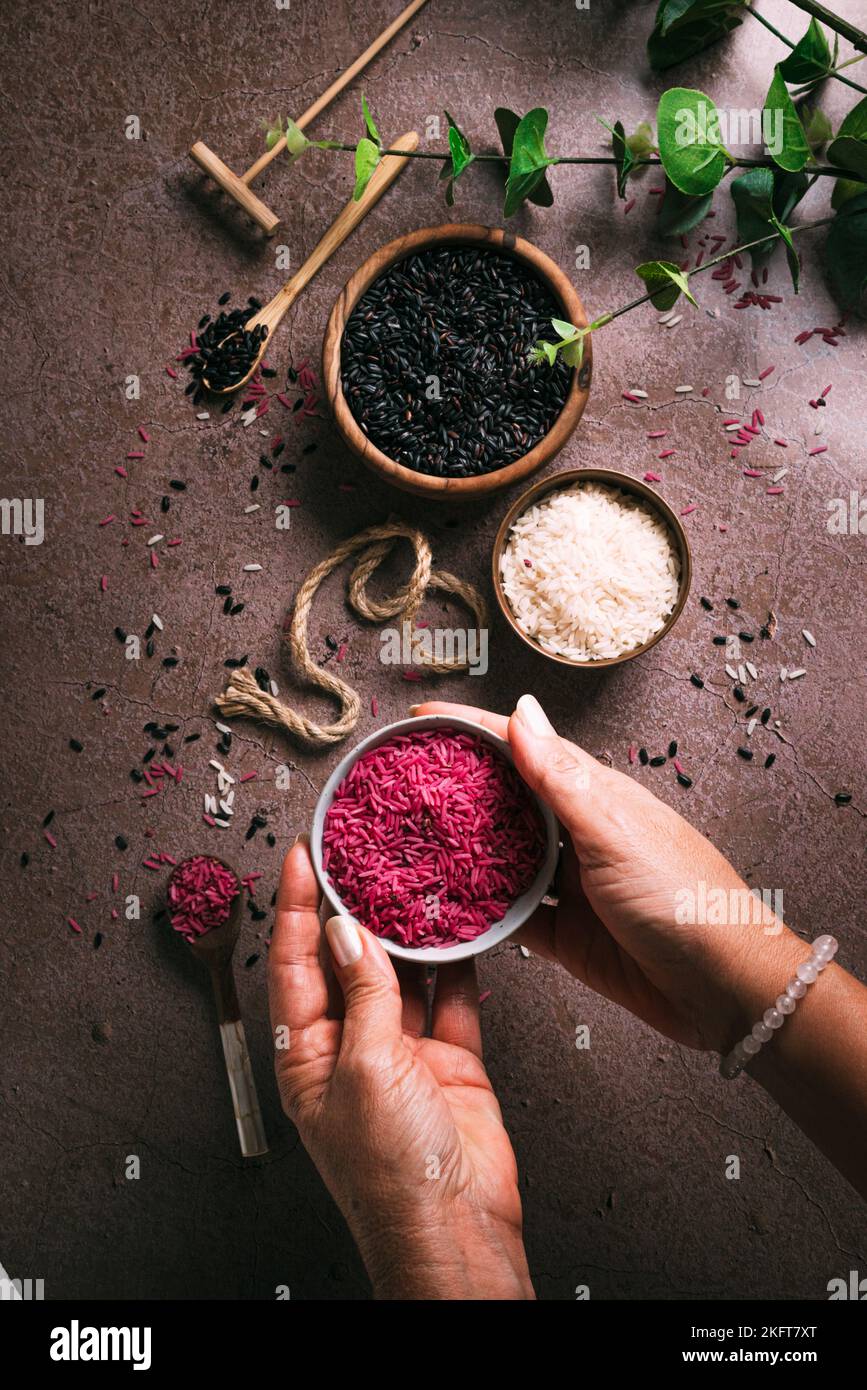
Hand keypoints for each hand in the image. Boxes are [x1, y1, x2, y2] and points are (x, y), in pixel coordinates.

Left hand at [268, 837, 534, 1299]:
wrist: (456, 1229)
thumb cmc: (390, 1174)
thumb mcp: (366, 1067)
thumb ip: (365, 995)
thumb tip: (350, 934)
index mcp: (307, 1054)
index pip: (293, 963)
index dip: (293, 905)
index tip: (302, 855)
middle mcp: (351, 1047)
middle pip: (347, 961)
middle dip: (352, 908)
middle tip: (362, 855)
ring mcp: (402, 1052)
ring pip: (402, 974)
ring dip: (408, 931)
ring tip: (413, 879)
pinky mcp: (450, 1060)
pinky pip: (452, 999)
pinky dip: (458, 964)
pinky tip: (461, 929)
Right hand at [413, 697, 805, 1053]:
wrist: (725, 988)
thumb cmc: (684, 899)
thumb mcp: (614, 832)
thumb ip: (561, 778)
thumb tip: (521, 711)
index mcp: (593, 794)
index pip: (521, 746)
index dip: (471, 727)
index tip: (421, 717)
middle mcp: (576, 832)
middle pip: (504, 799)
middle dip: (454, 787)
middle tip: (397, 782)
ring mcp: (570, 884)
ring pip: (501, 858)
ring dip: (461, 850)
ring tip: (406, 840)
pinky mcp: (565, 935)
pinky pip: (510, 915)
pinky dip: (479, 910)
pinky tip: (443, 905)